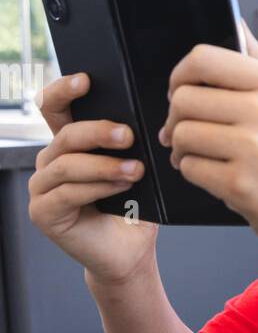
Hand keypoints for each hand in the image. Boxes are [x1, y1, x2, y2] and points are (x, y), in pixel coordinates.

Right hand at [28, 72, 157, 285]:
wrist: (131, 252)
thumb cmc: (133, 208)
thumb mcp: (135, 168)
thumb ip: (127, 146)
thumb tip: (141, 120)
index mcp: (68, 145)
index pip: (55, 107)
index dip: (64, 89)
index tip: (87, 80)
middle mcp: (50, 162)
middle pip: (65, 135)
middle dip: (98, 131)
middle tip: (128, 136)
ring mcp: (42, 188)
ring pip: (66, 164)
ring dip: (103, 165)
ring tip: (134, 171)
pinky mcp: (43, 213)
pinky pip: (66, 193)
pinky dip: (96, 188)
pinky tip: (120, 188)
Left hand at [158, 20, 257, 257]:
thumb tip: (235, 22)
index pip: (204, 58)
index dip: (179, 74)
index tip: (179, 90)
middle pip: (184, 98)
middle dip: (175, 118)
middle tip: (182, 132)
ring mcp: (253, 149)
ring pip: (182, 134)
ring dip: (181, 148)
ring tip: (198, 156)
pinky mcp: (240, 184)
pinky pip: (189, 167)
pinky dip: (194, 173)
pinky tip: (214, 176)